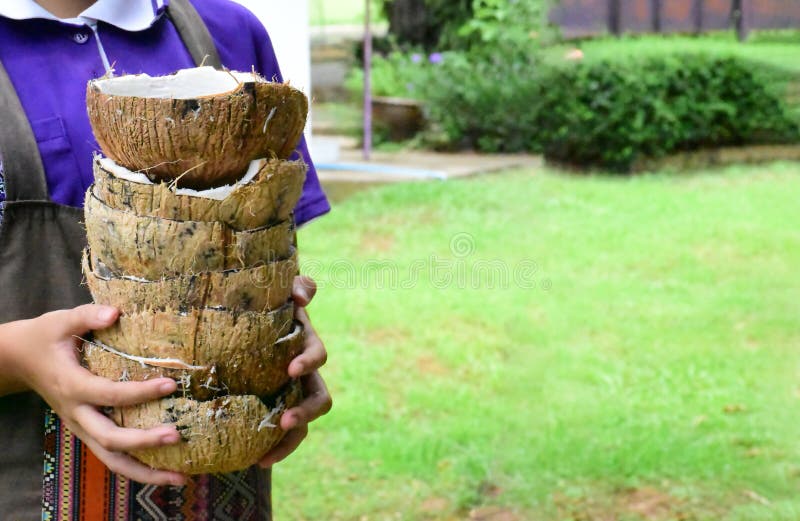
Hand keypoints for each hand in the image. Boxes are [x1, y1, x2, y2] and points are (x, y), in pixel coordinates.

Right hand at [1, 305, 186, 485]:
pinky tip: (164, 473)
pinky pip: (111, 456)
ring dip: (144, 472)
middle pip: (110, 439)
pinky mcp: (87, 431)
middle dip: (144, 442)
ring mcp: (81, 427)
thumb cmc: (44, 337)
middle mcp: (76, 414)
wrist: (17, 360)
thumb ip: (87, 315)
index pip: (109, 395)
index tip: (171, 384)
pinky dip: (137, 468)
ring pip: (110, 459)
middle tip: (177, 436)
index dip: (140, 392)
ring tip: (179, 477)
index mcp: (72, 386)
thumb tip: (116, 312)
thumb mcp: (60, 320)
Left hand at [259, 276, 331, 467]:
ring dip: (289, 442)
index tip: (291, 369)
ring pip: (301, 424)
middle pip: (319, 400)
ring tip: (265, 457)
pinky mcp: (271, 408)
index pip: (318, 356)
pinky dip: (271, 449)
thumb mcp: (282, 289)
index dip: (309, 362)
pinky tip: (253, 460)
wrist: (247, 317)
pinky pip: (279, 433)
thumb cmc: (268, 302)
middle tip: (284, 422)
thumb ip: (299, 286)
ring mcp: (289, 394)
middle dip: (305, 413)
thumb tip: (301, 297)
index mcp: (305, 346)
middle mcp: (303, 374)